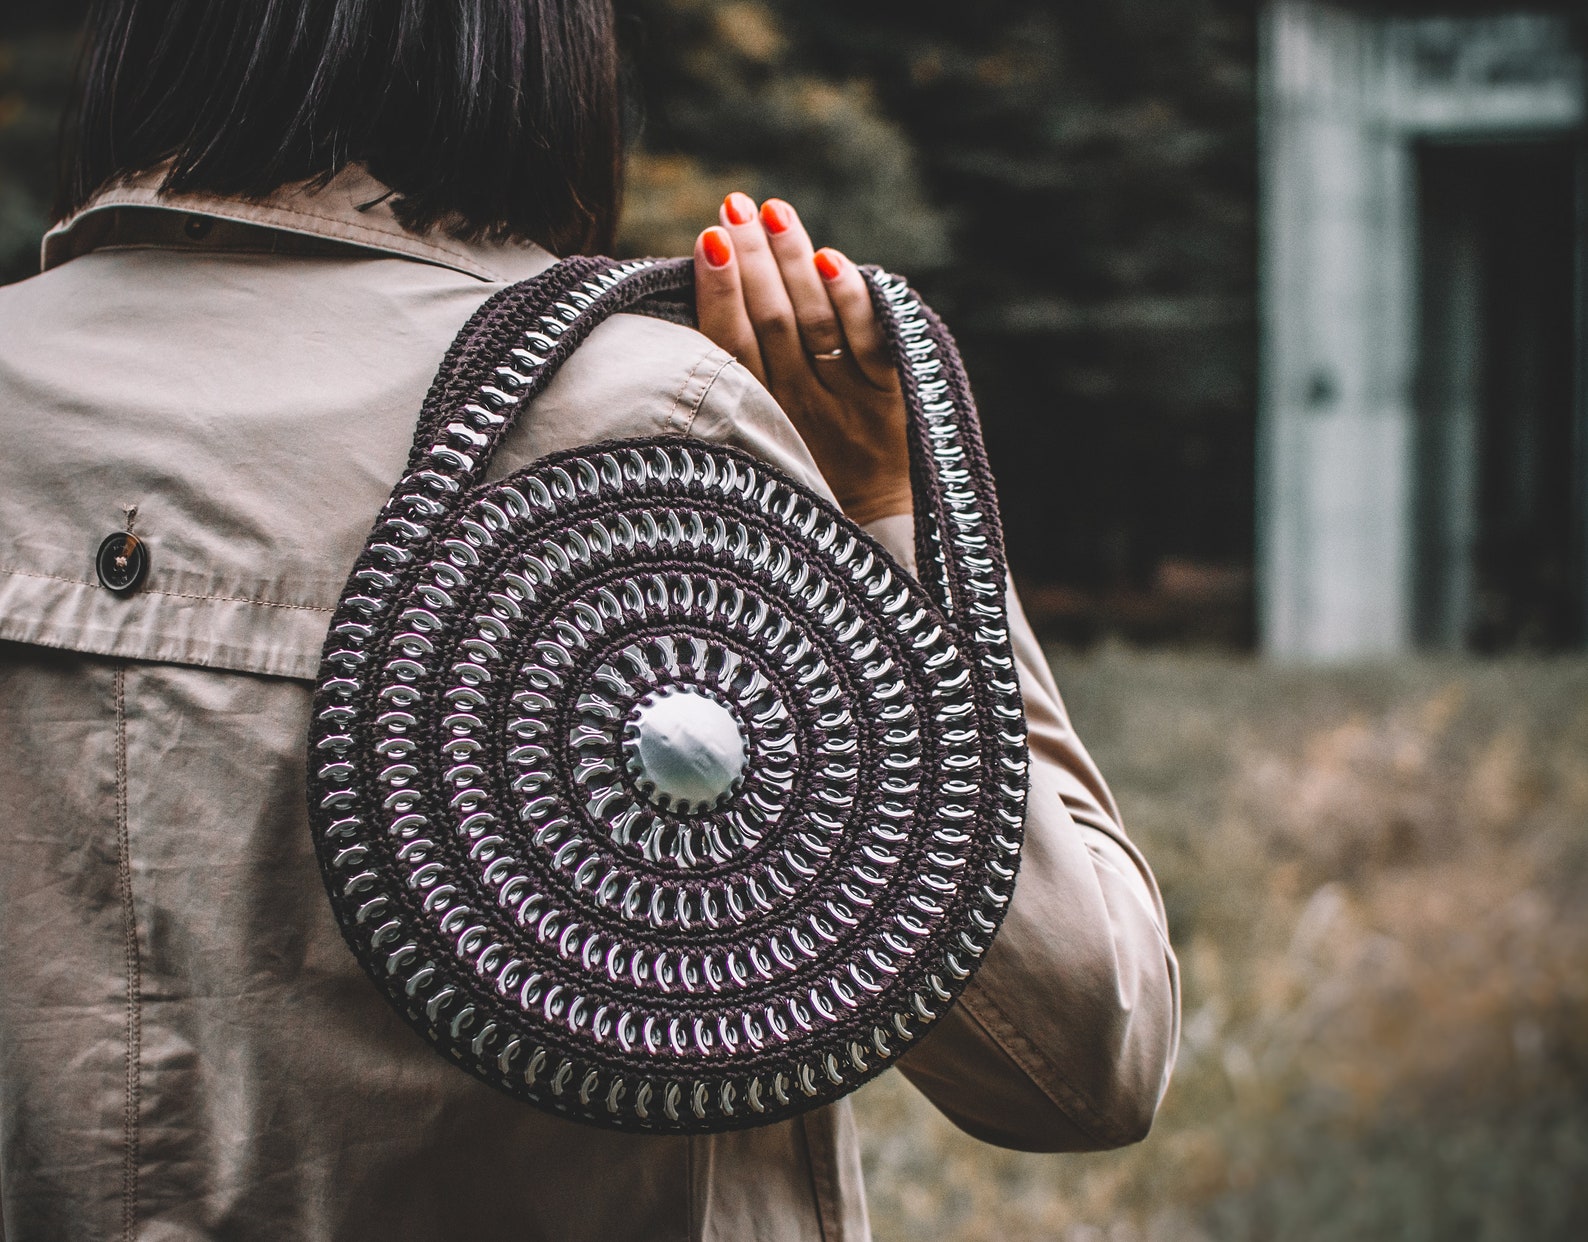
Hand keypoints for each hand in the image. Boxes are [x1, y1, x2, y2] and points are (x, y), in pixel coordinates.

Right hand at [693, 193, 910, 524]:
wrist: (874, 525)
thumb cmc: (806, 469)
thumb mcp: (761, 431)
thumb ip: (740, 369)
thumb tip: (710, 284)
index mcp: (759, 412)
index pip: (730, 343)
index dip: (719, 292)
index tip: (709, 239)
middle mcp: (800, 402)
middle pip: (771, 323)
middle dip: (753, 262)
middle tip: (734, 206)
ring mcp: (846, 397)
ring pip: (814, 321)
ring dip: (793, 263)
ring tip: (773, 212)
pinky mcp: (889, 395)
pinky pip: (871, 342)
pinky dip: (852, 302)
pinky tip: (831, 260)